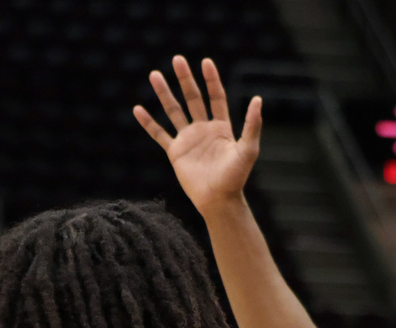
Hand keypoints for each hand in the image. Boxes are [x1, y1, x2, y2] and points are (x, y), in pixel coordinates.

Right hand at [134, 57, 260, 213]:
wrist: (218, 200)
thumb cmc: (236, 177)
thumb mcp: (248, 149)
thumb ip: (252, 125)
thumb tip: (257, 99)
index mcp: (221, 127)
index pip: (216, 97)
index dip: (211, 80)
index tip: (206, 62)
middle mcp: (203, 130)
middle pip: (193, 98)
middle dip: (185, 79)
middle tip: (177, 59)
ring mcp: (188, 140)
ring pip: (174, 111)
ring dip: (164, 94)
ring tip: (154, 75)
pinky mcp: (175, 153)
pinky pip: (159, 134)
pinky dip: (148, 123)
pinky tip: (138, 109)